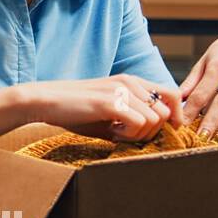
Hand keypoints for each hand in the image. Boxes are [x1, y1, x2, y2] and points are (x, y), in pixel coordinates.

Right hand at [28, 74, 184, 142]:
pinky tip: (112, 133)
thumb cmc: (73, 110)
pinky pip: (139, 123)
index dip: (173, 117)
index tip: (156, 132)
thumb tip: (152, 136)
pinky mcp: (111, 102)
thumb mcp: (108, 110)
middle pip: (166, 112)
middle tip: (127, 135)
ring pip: (155, 120)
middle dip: (151, 131)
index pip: (172, 95)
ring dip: (139, 134)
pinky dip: (130, 135)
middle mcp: (130, 82)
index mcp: (130, 81)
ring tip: (116, 133)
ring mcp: (121, 91)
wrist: (44, 101)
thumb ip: (131, 117)